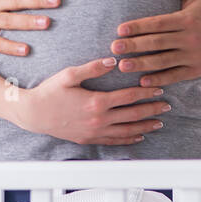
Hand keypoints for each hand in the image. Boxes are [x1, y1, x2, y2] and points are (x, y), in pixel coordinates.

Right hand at [16, 57, 172, 144]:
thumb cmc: (49, 92)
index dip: (147, 92)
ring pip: (127, 131)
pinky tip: (138, 137)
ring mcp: (95, 132)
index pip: (129, 97)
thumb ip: (93, 67)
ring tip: (159, 123)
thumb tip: (113, 60)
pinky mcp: (89, 139)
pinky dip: (129, 139)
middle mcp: (99, 119)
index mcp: (97, 102)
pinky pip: (114, 141)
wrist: (33, 114)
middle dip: (152, 110)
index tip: (159, 89)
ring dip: (145, 126)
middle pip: (133, 115)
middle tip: (167, 106)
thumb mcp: (69, 74)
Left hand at [110, 0, 200, 87]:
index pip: (158, 23)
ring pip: (163, 61)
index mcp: (187, 19)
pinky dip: (159, 79)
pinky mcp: (196, 70)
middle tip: (114, 48)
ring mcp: (193, 56)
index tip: (120, 29)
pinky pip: (175, 75)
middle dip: (134, 46)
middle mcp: (190, 38)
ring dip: (142, 64)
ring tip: (123, 66)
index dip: (139, 26)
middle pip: (157, 43)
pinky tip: (142, 81)